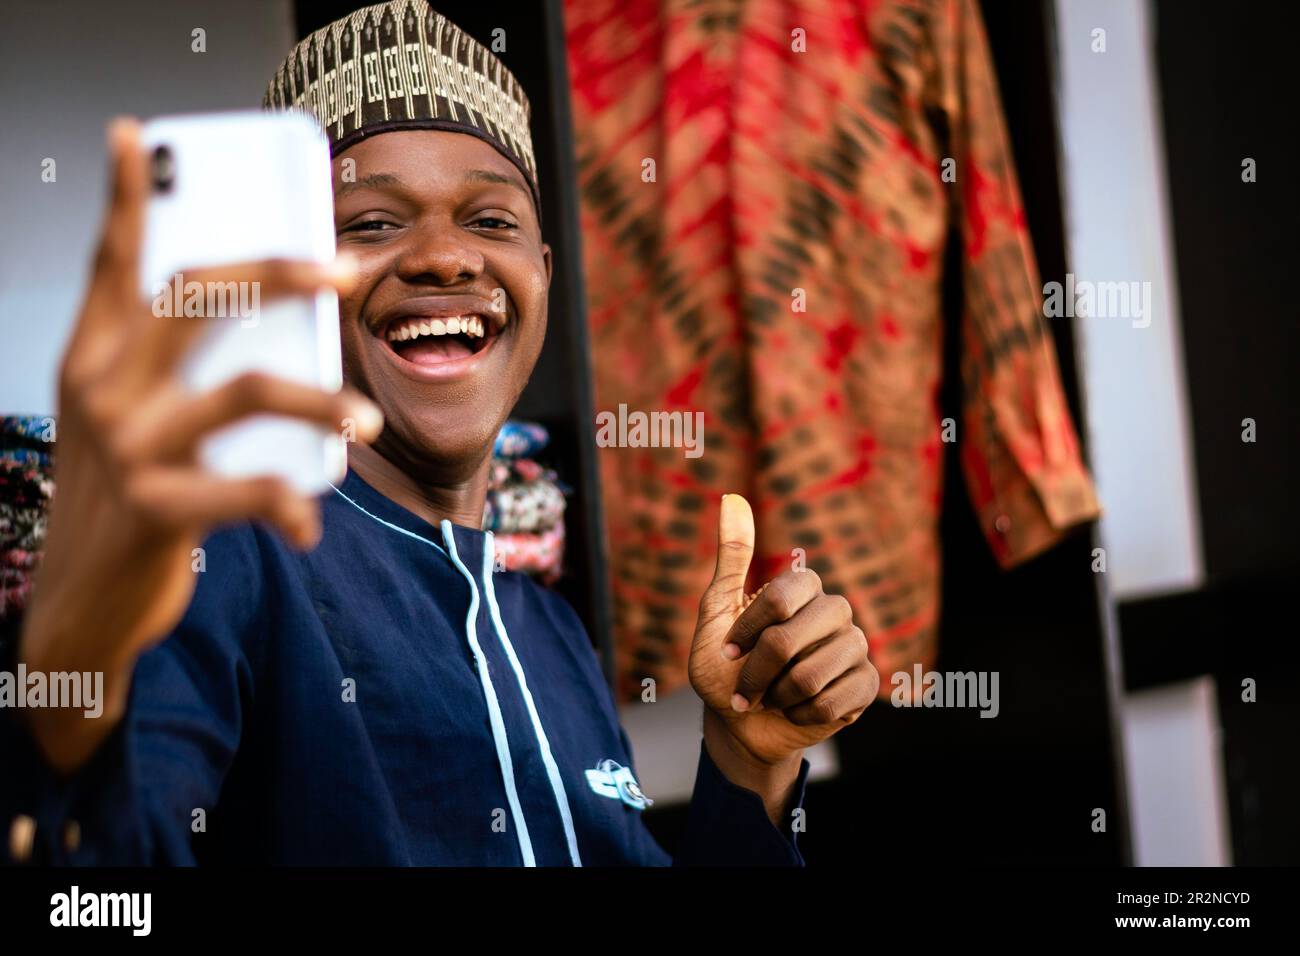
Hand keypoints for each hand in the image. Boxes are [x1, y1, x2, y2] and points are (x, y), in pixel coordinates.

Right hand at [18, 118, 381, 772]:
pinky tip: (307, 524)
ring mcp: (127, 446)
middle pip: (201, 295)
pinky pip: (252, 489)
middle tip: (349, 268)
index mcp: (94, 357)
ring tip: (368, 420)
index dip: (125, 196)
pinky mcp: (156, 508)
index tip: (133, 135)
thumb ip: (175, 371)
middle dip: (281, 270)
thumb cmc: (125, 498)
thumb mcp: (129, 423)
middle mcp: (102, 388)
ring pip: (248, 388)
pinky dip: (292, 504)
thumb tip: (275, 326)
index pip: (114, 262)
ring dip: (324, 400)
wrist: (84, 602)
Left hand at [689, 495, 878, 768]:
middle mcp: (835, 610)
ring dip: (776, 697)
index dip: (746, 632)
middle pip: (788, 641)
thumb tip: (730, 497)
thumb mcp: (716, 612)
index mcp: (803, 587)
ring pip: (809, 676)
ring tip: (772, 697)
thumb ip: (731, 557)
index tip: (727, 652)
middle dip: (755, 673)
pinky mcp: (866, 684)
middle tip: (745, 688)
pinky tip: (796, 711)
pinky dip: (800, 715)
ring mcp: (856, 647)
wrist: (742, 724)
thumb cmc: (725, 667)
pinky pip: (831, 703)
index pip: (778, 598)